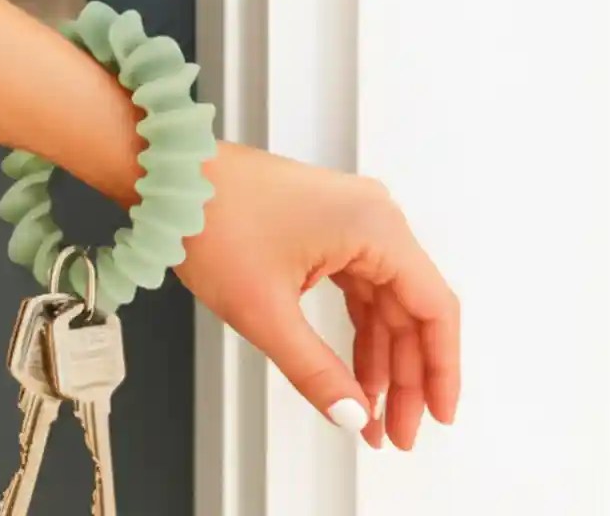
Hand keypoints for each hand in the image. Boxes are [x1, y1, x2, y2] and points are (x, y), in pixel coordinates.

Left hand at [176, 142, 460, 449]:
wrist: (168, 176)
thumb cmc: (210, 221)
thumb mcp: (265, 312)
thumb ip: (316, 371)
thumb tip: (352, 416)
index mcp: (376, 228)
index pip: (433, 309)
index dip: (441, 370)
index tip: (438, 416)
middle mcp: (375, 217)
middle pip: (411, 309)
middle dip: (405, 376)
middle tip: (396, 432)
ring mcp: (352, 219)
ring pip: (385, 301)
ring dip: (381, 358)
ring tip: (371, 415)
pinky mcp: (329, 225)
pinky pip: (359, 286)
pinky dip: (357, 330)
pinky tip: (354, 374)